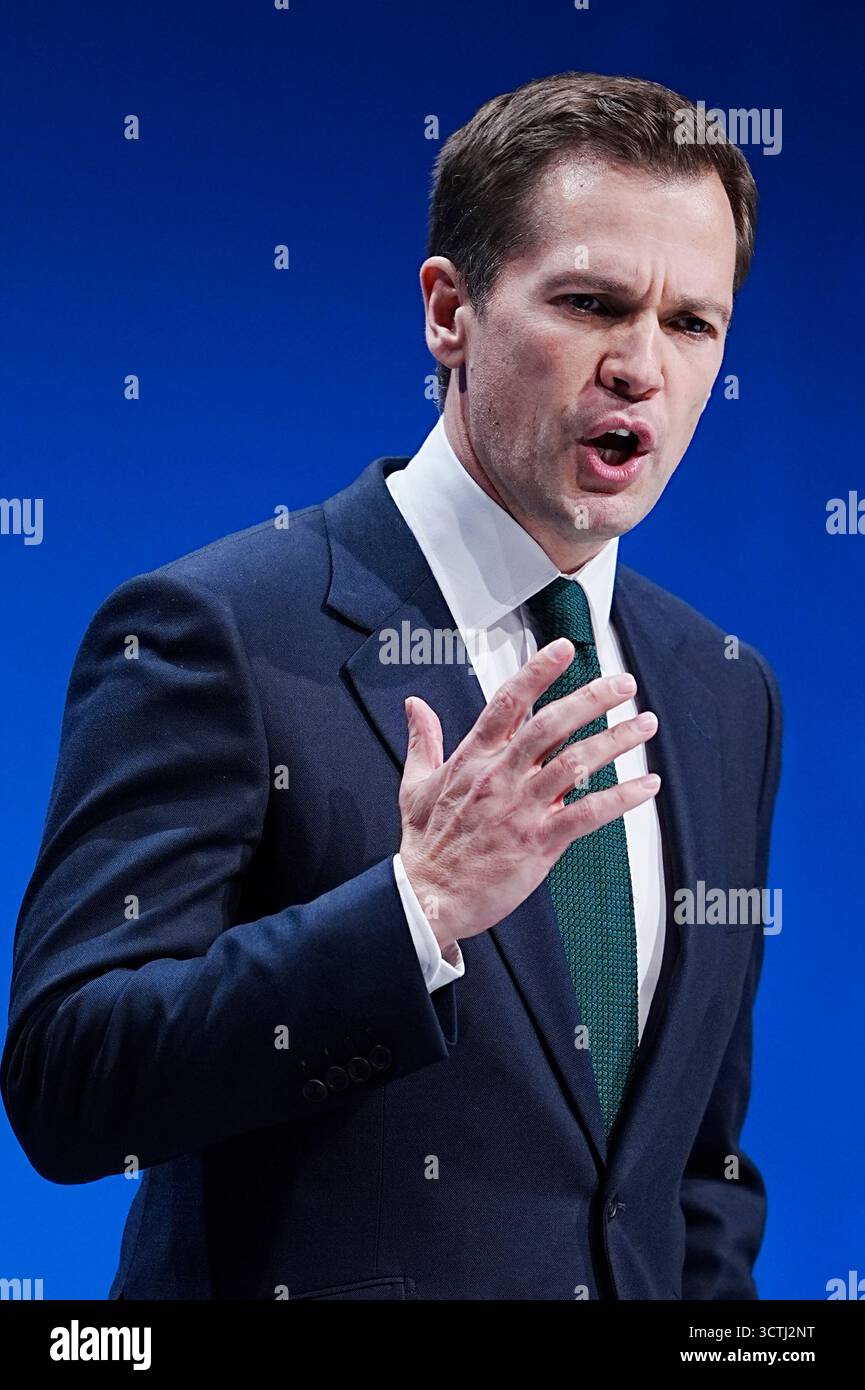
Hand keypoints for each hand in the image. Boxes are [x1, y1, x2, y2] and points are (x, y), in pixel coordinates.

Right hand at [398, 638, 659, 953]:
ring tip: (644, 724)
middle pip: (551, 724)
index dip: (538, 672)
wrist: (426, 898)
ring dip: (615, 741)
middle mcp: (500, 776)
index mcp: (473, 758)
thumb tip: (415, 706)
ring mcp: (521, 808)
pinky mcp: (538, 842)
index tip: (565, 650)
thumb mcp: (414, 785)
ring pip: (576, 763)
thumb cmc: (426, 847)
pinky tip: (647, 785)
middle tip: (624, 684)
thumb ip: (423, 740)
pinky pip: (588, 814)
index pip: (509, 702)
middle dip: (592, 698)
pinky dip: (622, 798)